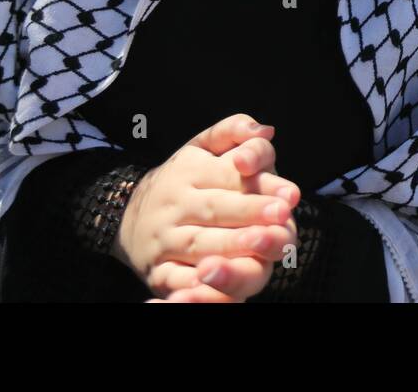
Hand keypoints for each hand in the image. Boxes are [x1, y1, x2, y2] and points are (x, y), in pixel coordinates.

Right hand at [116, 114, 300, 299]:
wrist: (128, 217)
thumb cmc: (185, 179)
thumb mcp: (202, 147)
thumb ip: (234, 131)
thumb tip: (265, 131)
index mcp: (187, 171)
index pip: (226, 175)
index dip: (257, 183)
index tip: (289, 194)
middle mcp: (173, 205)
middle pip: (215, 209)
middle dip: (250, 212)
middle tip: (282, 214)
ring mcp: (163, 241)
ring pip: (199, 245)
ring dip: (231, 247)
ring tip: (263, 242)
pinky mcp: (159, 272)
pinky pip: (177, 281)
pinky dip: (197, 286)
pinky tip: (222, 284)